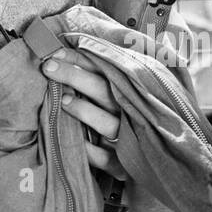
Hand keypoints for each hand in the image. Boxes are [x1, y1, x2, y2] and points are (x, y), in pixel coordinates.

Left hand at [41, 48, 127, 179]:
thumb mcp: (131, 91)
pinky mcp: (124, 166)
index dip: (80, 60)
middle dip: (75, 76)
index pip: (104, 70)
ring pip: (107, 124)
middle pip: (104, 91)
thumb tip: (78, 46)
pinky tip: (77, 142)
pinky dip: (92, 152)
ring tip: (63, 100)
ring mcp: (129, 139)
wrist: (163, 159)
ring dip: (85, 111)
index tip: (55, 53)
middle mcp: (130, 112)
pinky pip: (107, 159)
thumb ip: (110, 72)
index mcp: (131, 91)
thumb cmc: (136, 119)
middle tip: (48, 67)